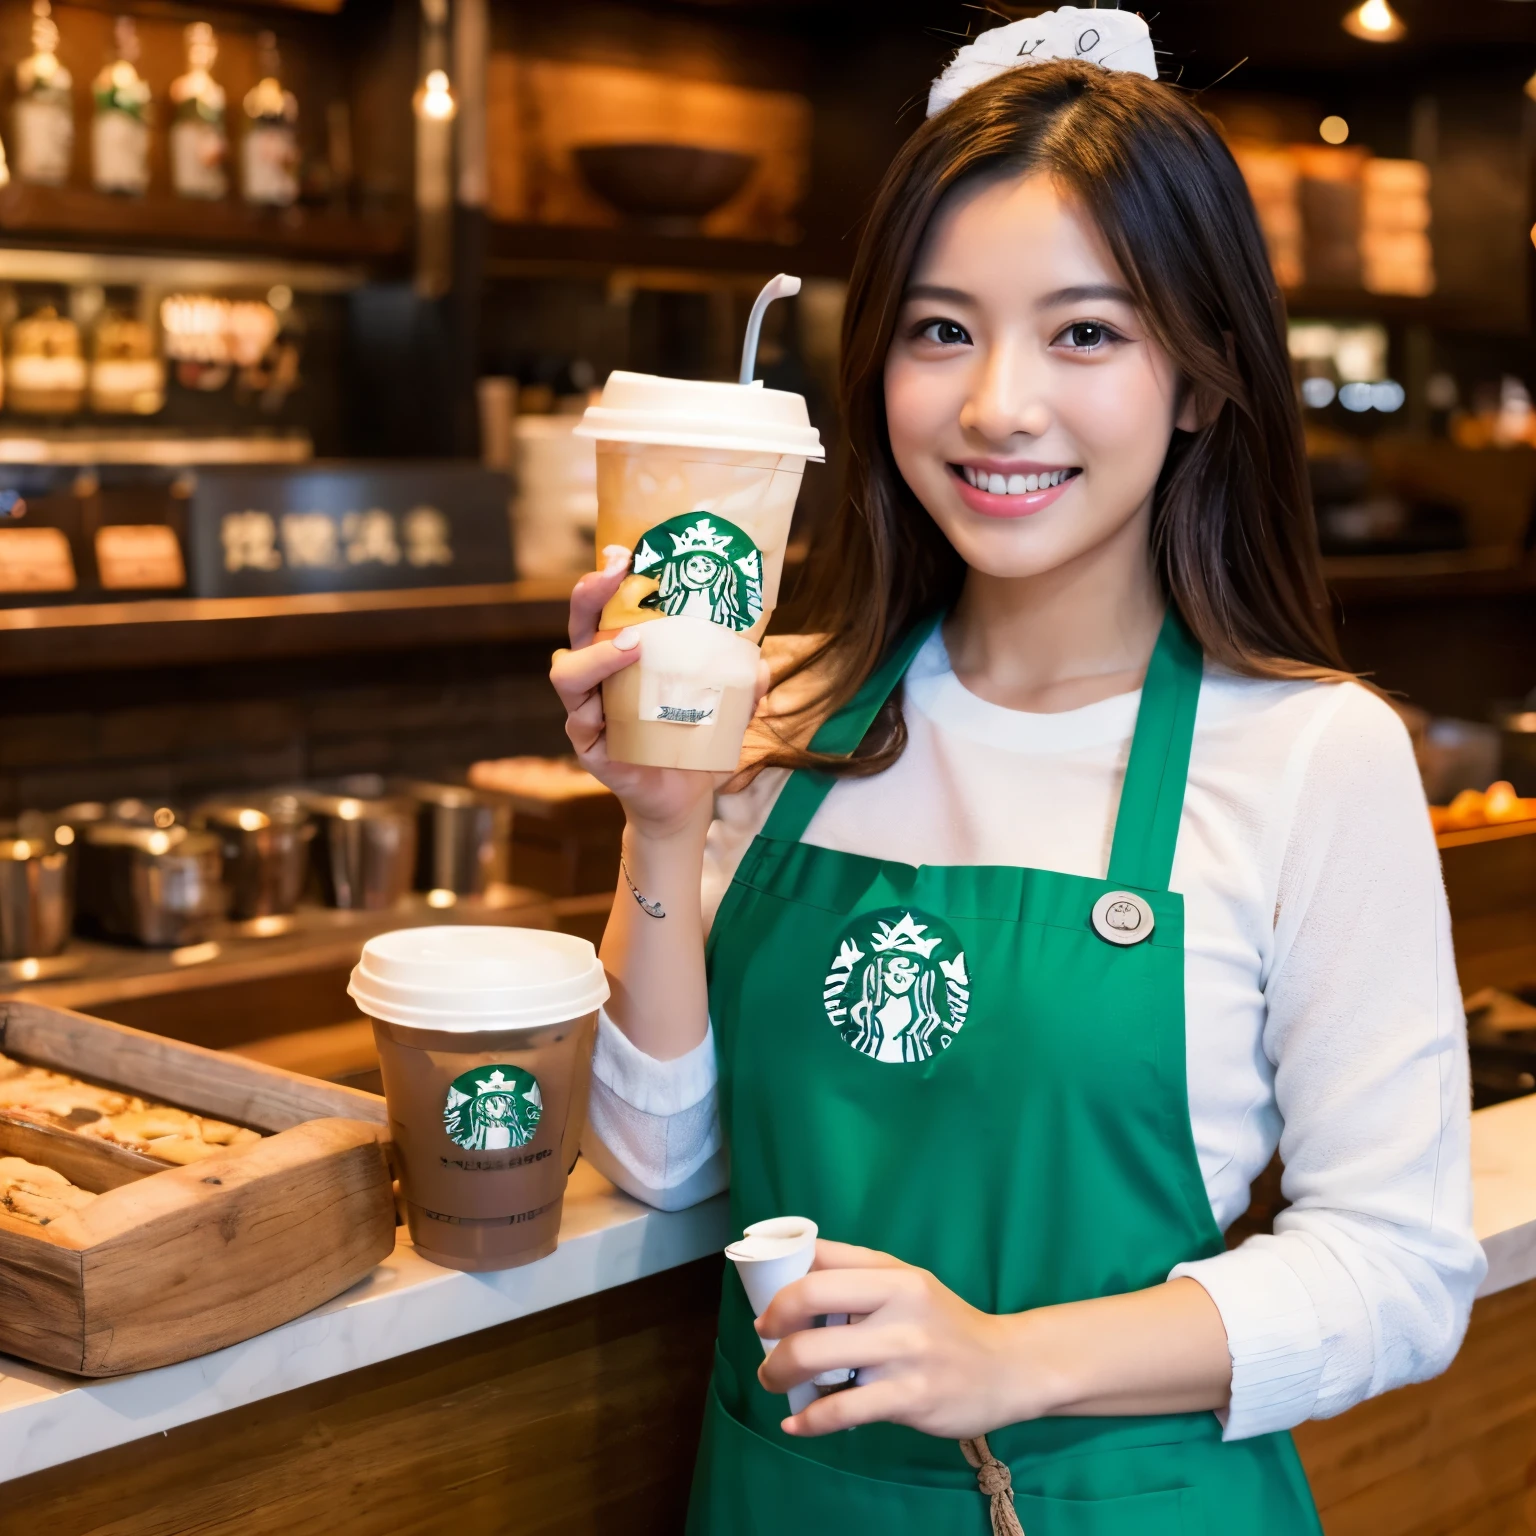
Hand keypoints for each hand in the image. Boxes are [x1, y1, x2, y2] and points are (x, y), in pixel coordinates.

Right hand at [549, 545, 769, 836]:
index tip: (623, 552)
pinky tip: (618, 708)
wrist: (684, 799)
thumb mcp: (725, 708)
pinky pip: (580, 724)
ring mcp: (587, 712)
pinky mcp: (589, 749)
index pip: (606, 608)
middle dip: (590, 595)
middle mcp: (597, 679)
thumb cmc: (693, 742)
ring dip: (596, 655)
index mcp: (623, 658)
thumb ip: (743, 684)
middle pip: (577, 627)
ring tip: (632, 643)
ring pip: (568, 674)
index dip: (608, 579)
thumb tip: (764, 663)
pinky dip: (599, 714)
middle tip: (614, 572)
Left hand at [756, 1247, 1233, 1437]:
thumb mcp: (907, 1282)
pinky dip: (809, 1421)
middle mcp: (898, 1304)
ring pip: (817, 1357)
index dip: (781, 1288)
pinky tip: (797, 1426)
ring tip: (776, 1383)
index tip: (768, 1314)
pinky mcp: (911, 1397)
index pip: (819, 1263)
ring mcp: (905, 1352)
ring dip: (780, 1374)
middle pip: (809, 1302)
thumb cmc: (945, 1323)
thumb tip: (794, 1266)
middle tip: (765, 1348)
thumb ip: (857, 1271)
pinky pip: (843, 1409)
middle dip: (772, 1330)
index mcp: (893, 1272)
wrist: (1008, 1368)